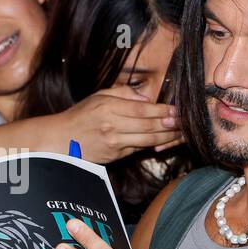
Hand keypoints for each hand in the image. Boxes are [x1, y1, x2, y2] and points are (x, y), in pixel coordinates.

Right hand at [60, 86, 180, 163]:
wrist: (61, 139)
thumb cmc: (81, 115)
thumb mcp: (99, 96)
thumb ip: (123, 93)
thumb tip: (146, 97)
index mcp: (109, 106)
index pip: (143, 109)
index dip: (163, 110)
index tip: (177, 110)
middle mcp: (112, 125)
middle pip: (149, 126)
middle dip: (170, 124)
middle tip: (186, 122)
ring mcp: (114, 142)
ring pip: (147, 140)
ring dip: (167, 137)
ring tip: (182, 133)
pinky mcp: (115, 155)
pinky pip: (138, 150)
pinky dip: (153, 146)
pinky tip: (165, 142)